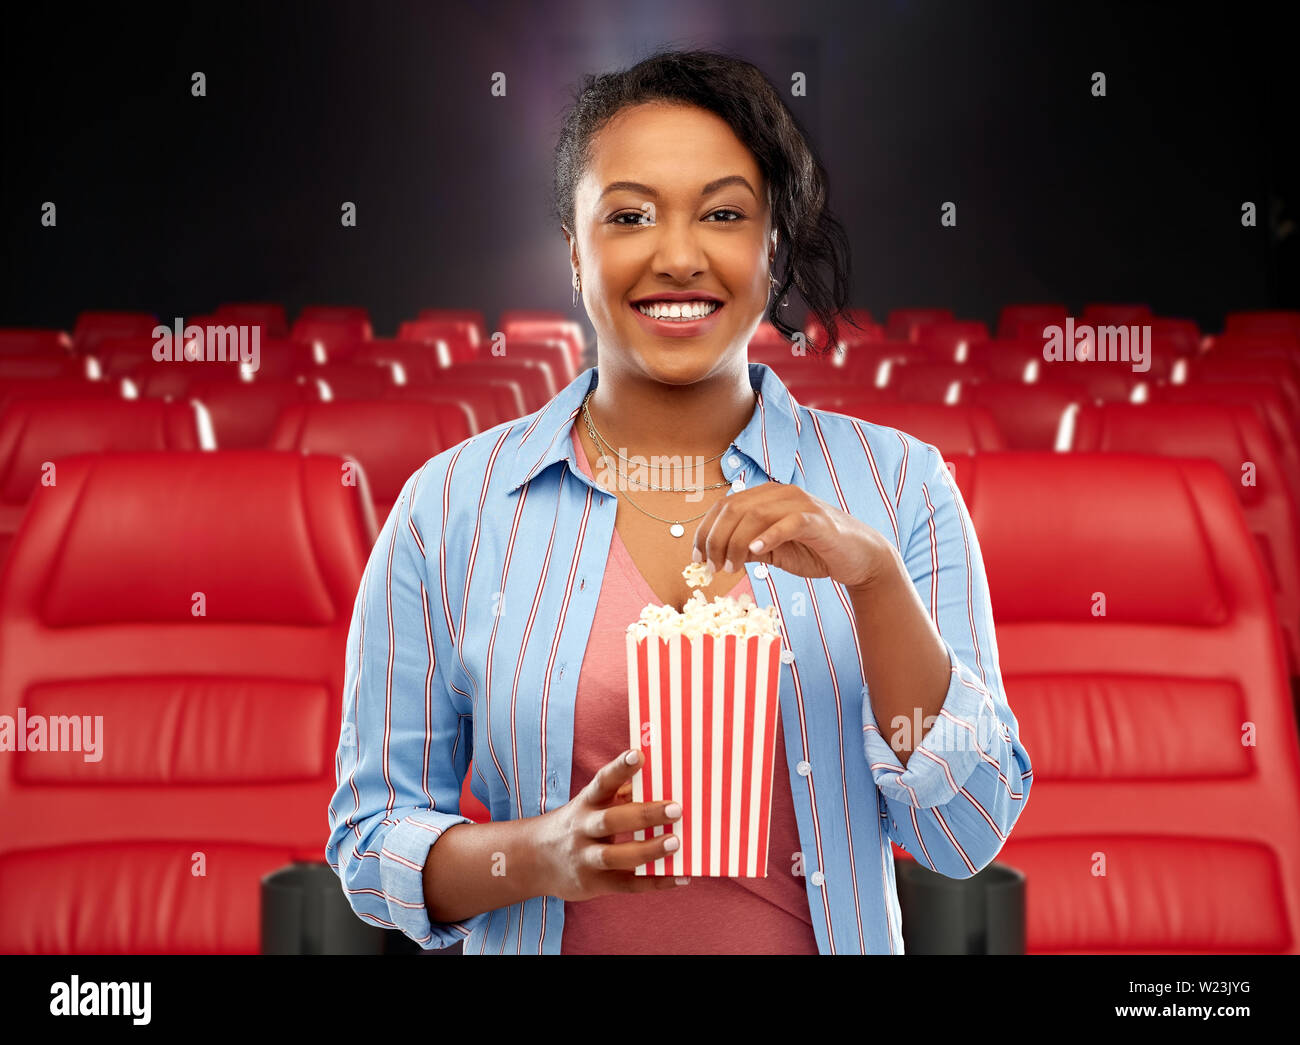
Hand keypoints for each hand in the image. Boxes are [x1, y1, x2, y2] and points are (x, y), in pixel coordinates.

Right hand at [534, 748, 690, 900]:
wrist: (536, 860)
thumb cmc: (577, 825)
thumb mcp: (590, 805)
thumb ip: (620, 794)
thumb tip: (659, 781)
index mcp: (585, 803)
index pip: (602, 782)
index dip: (619, 768)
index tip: (638, 755)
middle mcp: (583, 829)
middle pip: (611, 820)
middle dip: (644, 814)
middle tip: (675, 809)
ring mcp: (586, 858)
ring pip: (615, 856)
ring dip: (647, 850)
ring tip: (675, 843)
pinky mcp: (594, 884)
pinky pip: (627, 885)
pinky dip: (655, 882)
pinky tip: (681, 877)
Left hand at [692, 482, 891, 590]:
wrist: (859, 558)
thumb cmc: (815, 551)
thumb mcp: (772, 551)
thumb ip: (746, 548)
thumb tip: (714, 557)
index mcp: (766, 496)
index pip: (725, 506)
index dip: (705, 530)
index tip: (697, 557)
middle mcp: (780, 493)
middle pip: (734, 508)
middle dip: (716, 539)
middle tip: (712, 567)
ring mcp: (800, 504)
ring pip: (756, 514)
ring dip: (736, 543)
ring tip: (731, 567)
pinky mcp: (818, 521)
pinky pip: (789, 522)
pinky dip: (769, 536)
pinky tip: (755, 553)